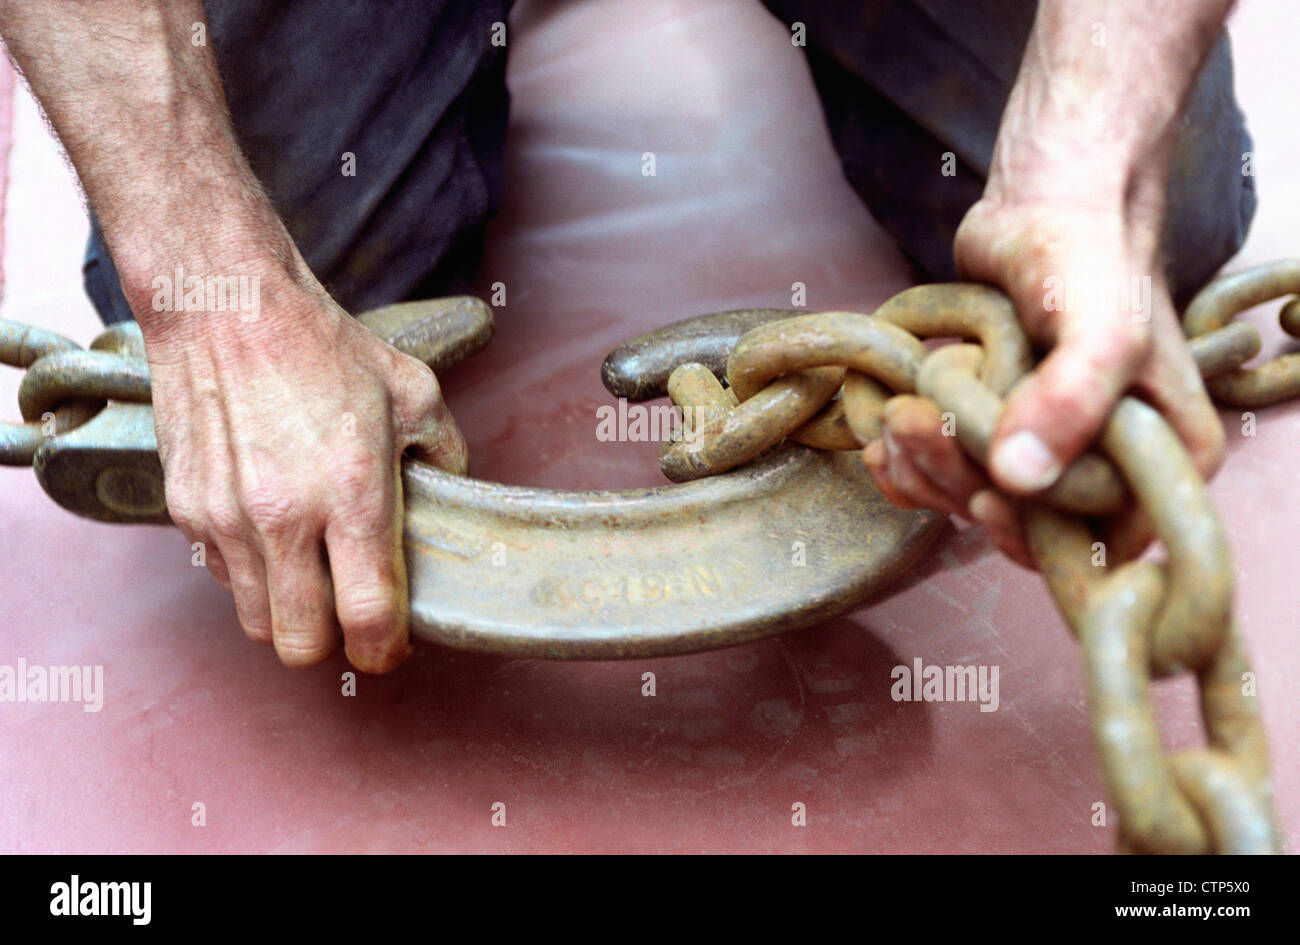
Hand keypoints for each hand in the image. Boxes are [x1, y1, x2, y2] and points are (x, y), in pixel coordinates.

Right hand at [147, 275, 465, 669]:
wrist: (227, 308)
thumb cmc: (320, 347)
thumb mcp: (414, 393)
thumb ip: (444, 455)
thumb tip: (452, 497)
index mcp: (352, 493)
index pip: (368, 617)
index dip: (385, 650)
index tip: (392, 646)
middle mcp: (285, 517)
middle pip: (303, 644)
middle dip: (334, 644)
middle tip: (351, 617)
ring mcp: (228, 518)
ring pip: (257, 621)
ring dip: (290, 615)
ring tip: (312, 578)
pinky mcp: (188, 510)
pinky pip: (224, 577)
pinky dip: (252, 576)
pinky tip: (274, 538)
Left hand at [864, 197, 1223, 565]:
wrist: (1045, 209)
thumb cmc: (1089, 259)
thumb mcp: (1102, 324)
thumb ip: (1072, 398)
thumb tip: (1021, 478)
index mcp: (1166, 457)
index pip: (1101, 539)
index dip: (1034, 531)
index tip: (984, 497)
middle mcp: (1111, 467)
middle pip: (1025, 527)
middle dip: (958, 483)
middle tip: (914, 424)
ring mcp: (1048, 453)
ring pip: (977, 504)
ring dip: (925, 470)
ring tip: (898, 416)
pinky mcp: (996, 435)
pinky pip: (946, 481)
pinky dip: (908, 470)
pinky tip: (883, 441)